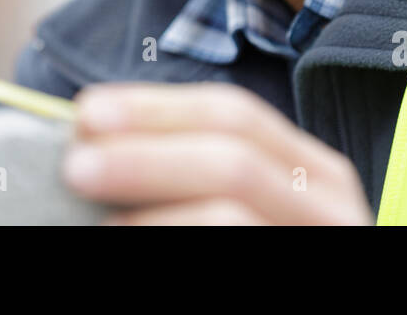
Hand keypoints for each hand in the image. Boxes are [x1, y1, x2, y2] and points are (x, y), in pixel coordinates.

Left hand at [62, 81, 373, 224]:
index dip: (156, 110)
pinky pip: (229, 250)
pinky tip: (121, 243)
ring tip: (95, 221)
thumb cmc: (238, 251)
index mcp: (313, 174)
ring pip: (230, 214)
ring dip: (154, 202)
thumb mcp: (235, 209)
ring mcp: (322, 252)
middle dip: (147, 154)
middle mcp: (330, 211)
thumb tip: (91, 138)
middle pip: (234, 158)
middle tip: (76, 165)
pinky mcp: (306, 298)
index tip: (87, 112)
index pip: (235, 115)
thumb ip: (185, 177)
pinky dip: (165, 243)